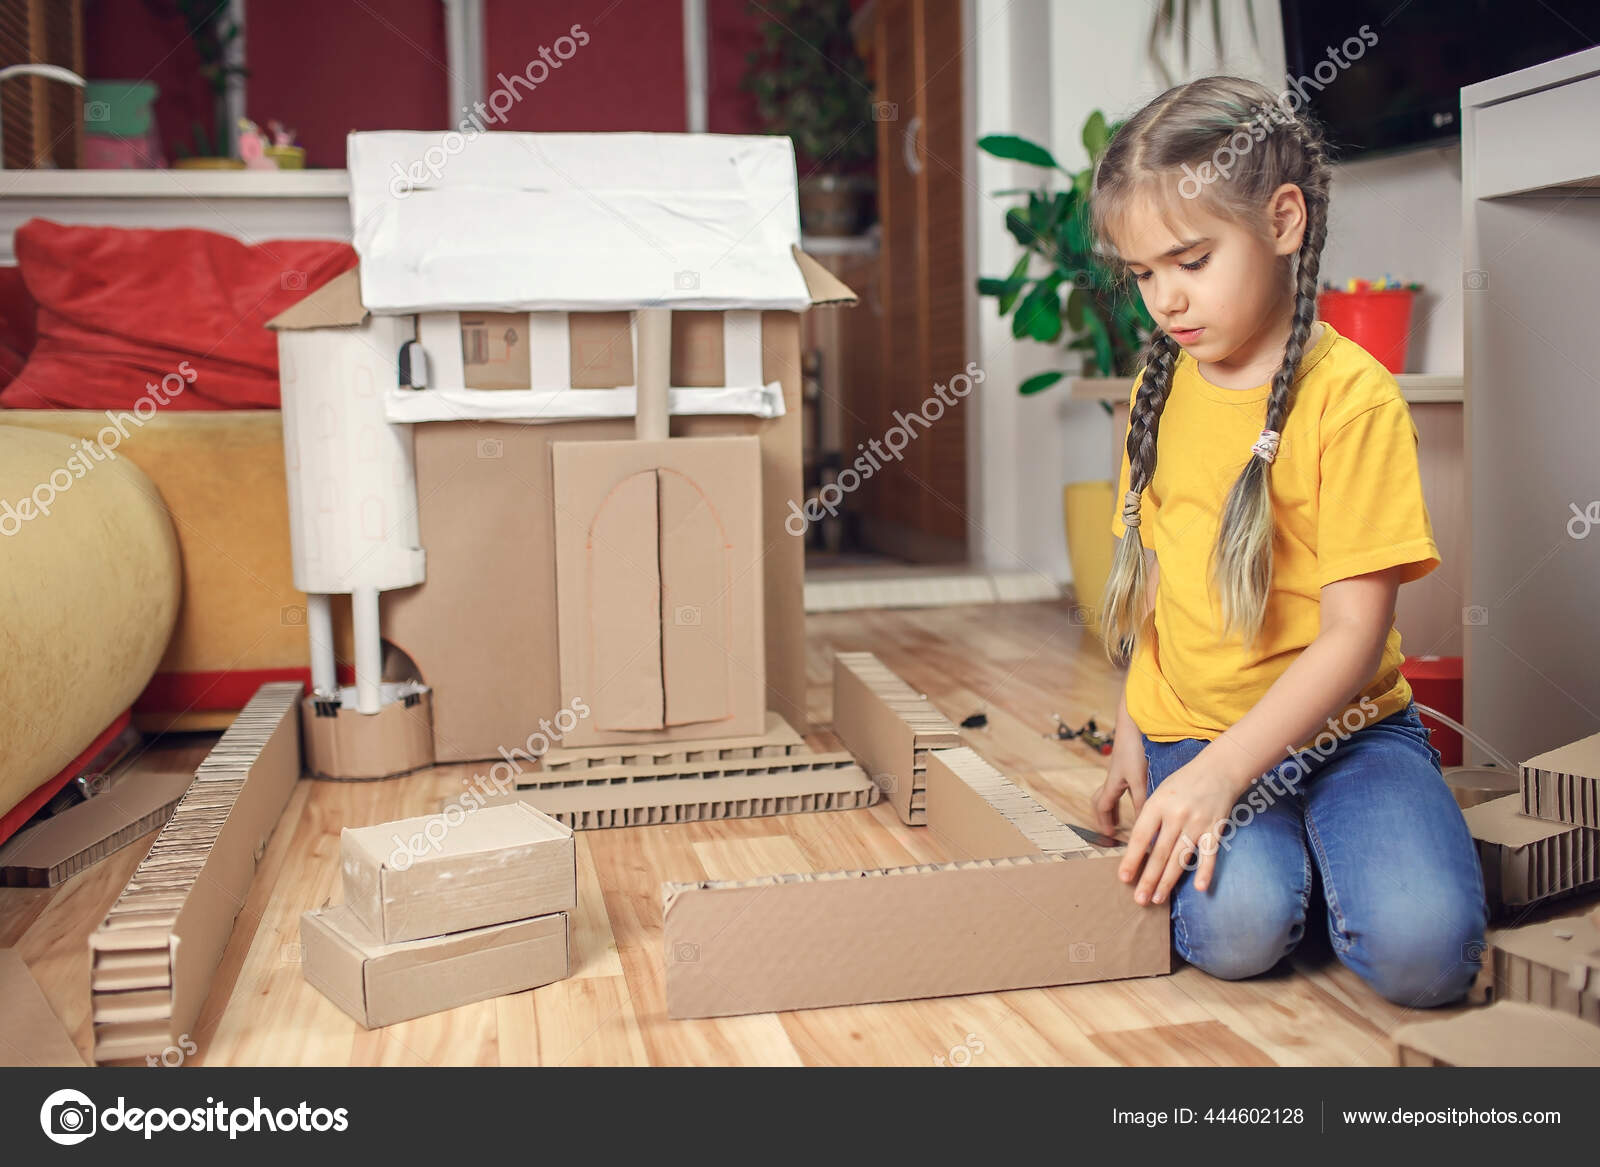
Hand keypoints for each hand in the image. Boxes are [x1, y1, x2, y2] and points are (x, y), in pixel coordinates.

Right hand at [1091, 730, 1147, 838]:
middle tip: (1111, 827)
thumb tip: (1143, 825)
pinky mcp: (1129, 762)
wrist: (1134, 723)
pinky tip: (1140, 794)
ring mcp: (1120, 769)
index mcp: (1112, 783)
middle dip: (1104, 814)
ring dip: (1114, 805)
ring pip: (1112, 791)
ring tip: (1122, 816)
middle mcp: (1114, 777)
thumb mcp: (1139, 779)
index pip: (1102, 807)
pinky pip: (1122, 784)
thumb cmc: (1134, 749)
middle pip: (1101, 798)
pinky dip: (1126, 794)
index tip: (1109, 835)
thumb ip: (1141, 802)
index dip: (1103, 822)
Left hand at [1118, 753, 1239, 904]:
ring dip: (1168, 881)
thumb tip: (1139, 848)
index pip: (1141, 837)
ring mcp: (1197, 823)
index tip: (1123, 878)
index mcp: (1158, 804)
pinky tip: (1200, 888)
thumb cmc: (1184, 782)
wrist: (1219, 769)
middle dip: (1148, 879)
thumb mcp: (1159, 793)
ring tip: (1157, 899)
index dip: (1132, 859)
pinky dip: (1205, 871)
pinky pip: (1210, 854)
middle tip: (1139, 899)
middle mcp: (1177, 815)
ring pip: (1181, 858)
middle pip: (1160, 853)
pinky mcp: (1215, 829)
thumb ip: (1151, 818)